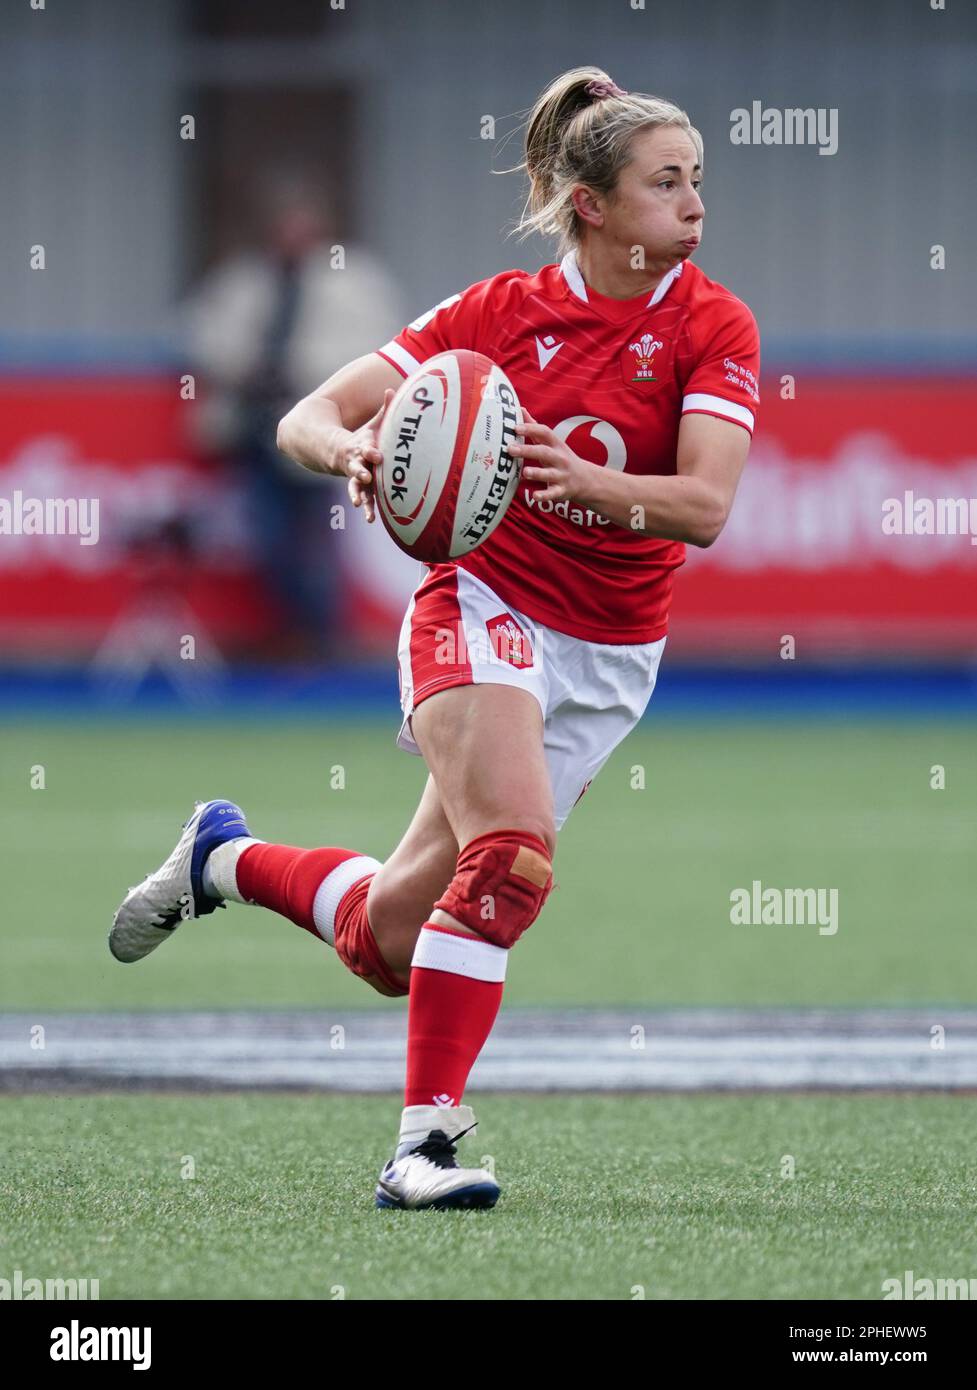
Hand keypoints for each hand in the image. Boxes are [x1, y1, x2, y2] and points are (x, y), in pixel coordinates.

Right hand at [343, 388, 395, 523]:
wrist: (337, 452)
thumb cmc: (364, 440)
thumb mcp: (372, 426)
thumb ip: (384, 410)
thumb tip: (392, 389)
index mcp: (361, 447)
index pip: (366, 449)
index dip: (370, 452)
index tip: (376, 455)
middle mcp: (356, 463)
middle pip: (358, 468)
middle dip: (361, 472)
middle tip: (365, 477)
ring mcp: (355, 477)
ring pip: (356, 487)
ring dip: (359, 495)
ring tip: (359, 504)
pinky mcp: (360, 488)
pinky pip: (363, 498)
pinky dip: (367, 507)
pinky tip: (371, 518)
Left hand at [510, 408, 591, 503]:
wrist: (585, 480)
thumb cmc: (561, 458)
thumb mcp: (552, 443)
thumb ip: (535, 428)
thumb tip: (520, 409)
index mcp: (556, 445)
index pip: (544, 433)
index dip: (530, 429)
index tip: (515, 427)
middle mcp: (560, 459)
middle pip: (544, 452)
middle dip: (527, 451)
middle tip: (510, 449)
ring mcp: (562, 475)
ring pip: (549, 474)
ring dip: (537, 473)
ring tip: (525, 472)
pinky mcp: (562, 491)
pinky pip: (553, 493)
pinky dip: (544, 495)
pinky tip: (535, 496)